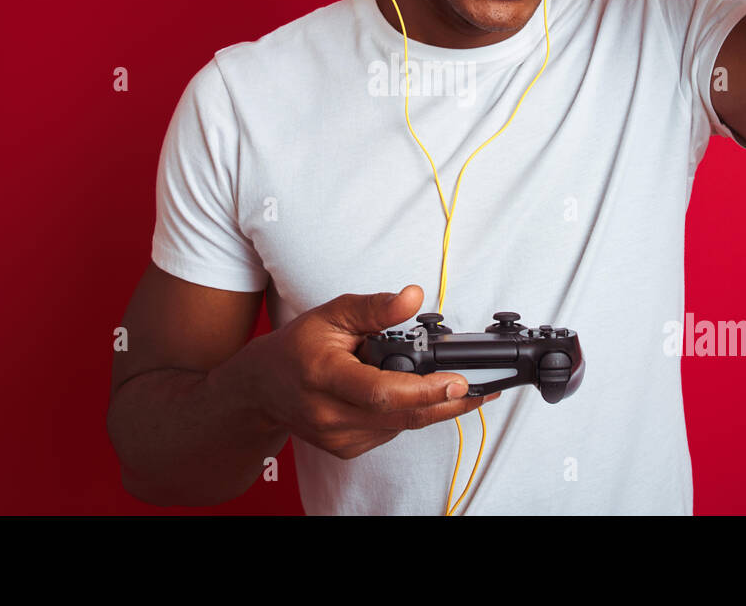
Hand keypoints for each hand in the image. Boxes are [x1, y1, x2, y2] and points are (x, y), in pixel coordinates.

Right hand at [251, 285, 499, 459]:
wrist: (263, 388)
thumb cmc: (298, 348)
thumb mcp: (332, 314)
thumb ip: (375, 308)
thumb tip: (414, 296)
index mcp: (324, 375)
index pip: (381, 391)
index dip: (424, 390)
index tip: (459, 382)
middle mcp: (329, 413)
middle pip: (400, 415)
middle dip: (447, 403)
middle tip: (481, 390)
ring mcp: (337, 437)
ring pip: (400, 426)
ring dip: (431, 408)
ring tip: (454, 387)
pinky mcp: (345, 449)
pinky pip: (389, 432)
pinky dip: (405, 413)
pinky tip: (407, 394)